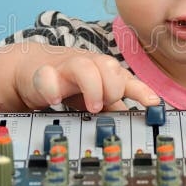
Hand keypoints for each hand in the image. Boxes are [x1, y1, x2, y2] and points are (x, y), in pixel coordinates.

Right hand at [15, 46, 159, 112]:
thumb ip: (114, 106)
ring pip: (83, 66)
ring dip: (92, 86)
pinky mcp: (41, 74)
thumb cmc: (70, 82)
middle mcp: (87, 66)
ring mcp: (64, 68)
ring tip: (91, 107)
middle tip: (105, 106)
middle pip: (108, 64)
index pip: (126, 78)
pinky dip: (52, 88)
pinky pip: (47, 76)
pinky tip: (56, 101)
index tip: (153, 103)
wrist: (32, 69)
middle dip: (112, 88)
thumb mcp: (96, 93)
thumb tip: (137, 121)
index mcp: (103, 72)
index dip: (141, 90)